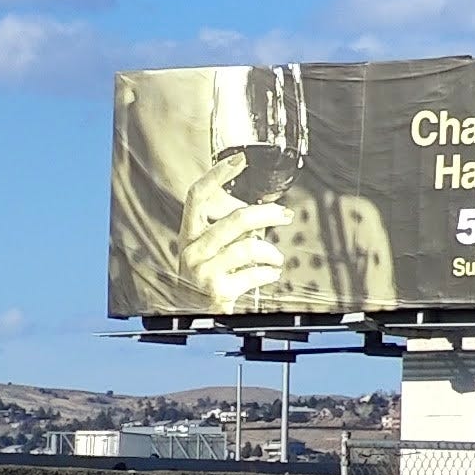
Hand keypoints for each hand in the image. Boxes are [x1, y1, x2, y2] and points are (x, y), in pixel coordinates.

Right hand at [179, 150, 289, 308]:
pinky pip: (254, 273)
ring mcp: (201, 270)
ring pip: (249, 246)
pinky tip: (271, 274)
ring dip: (271, 252)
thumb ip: (230, 227)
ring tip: (276, 258)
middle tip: (285, 215)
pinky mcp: (216, 290)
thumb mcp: (212, 248)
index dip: (217, 175)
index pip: (197, 197)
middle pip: (236, 219)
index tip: (240, 159)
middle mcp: (191, 249)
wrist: (198, 316)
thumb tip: (269, 210)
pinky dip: (269, 273)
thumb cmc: (210, 275)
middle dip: (268, 214)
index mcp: (189, 233)